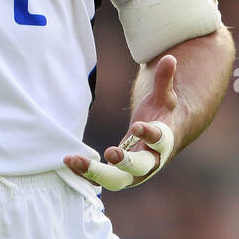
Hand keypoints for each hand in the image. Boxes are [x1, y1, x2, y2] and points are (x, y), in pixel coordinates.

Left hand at [63, 54, 178, 187]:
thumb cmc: (162, 116)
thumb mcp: (164, 97)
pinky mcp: (119, 174)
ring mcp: (134, 172)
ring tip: (75, 160)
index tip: (137, 126)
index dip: (150, 134)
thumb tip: (170, 58)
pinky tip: (68, 162)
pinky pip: (101, 178)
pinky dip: (85, 172)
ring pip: (116, 180)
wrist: (163, 142)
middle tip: (110, 153)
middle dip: (125, 163)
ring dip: (95, 172)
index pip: (160, 141)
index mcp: (164, 142)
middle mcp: (151, 161)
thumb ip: (164, 81)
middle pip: (139, 168)